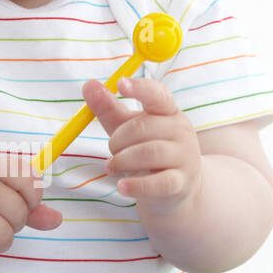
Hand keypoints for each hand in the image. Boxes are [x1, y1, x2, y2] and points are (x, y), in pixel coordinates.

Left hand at [83, 74, 202, 215]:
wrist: (175, 188)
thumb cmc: (147, 151)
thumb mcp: (127, 128)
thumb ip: (108, 107)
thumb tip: (88, 84)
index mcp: (169, 111)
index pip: (157, 94)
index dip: (140, 88)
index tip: (120, 84)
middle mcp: (181, 130)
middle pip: (144, 127)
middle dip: (118, 139)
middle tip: (111, 150)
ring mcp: (184, 157)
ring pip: (149, 153)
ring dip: (122, 160)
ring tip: (112, 167)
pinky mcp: (181, 182)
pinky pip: (158, 183)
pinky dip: (136, 185)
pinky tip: (121, 186)